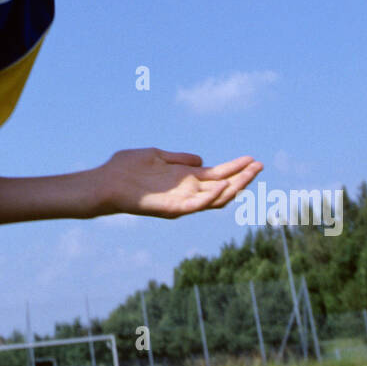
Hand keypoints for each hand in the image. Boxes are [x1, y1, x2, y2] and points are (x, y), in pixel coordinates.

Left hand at [94, 148, 261, 219]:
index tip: (252, 159)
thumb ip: (180, 159)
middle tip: (261, 165)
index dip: (236, 167)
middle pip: (223, 187)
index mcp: (186, 178)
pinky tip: (223, 187)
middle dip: (243, 177)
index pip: (218, 175)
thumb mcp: (157, 156)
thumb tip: (202, 160)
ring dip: (235, 187)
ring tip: (251, 174)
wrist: (105, 182)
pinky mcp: (172, 209)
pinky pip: (197, 206)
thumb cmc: (126, 169)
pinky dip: (211, 198)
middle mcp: (188, 191)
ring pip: (216, 198)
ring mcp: (181, 201)